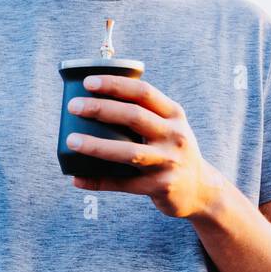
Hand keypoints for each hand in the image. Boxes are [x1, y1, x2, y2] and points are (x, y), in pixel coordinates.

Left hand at [65, 74, 221, 218]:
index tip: (88, 82)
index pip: (144, 93)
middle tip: (73, 106)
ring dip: (97, 146)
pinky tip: (77, 178)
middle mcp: (174, 136)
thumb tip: (93, 98)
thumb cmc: (171, 150)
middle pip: (134, 117)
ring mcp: (168, 162)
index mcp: (174, 115)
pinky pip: (124, 184)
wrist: (200, 189)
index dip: (115, 85)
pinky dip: (98, 181)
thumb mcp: (168, 126)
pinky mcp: (161, 187)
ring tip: (71, 140)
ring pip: (128, 152)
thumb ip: (142, 112)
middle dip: (101, 109)